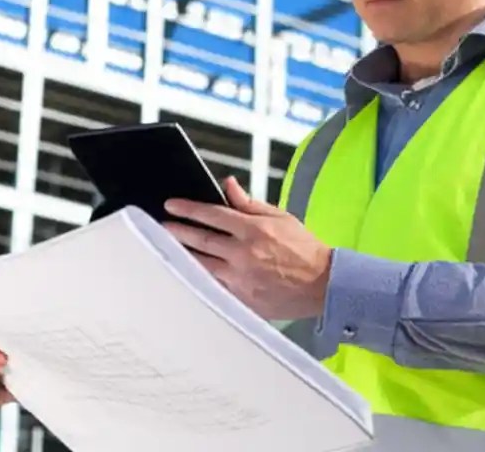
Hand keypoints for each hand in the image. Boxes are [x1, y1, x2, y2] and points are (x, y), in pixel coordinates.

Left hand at [162, 176, 332, 319]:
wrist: (323, 285)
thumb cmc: (303, 248)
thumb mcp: (280, 217)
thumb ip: (249, 203)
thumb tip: (228, 185)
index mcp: (253, 230)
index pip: (212, 214)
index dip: (188, 208)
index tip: (171, 205)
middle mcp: (243, 254)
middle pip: (201, 240)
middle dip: (177, 231)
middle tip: (160, 225)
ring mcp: (240, 279)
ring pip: (201, 265)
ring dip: (182, 255)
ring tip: (166, 247)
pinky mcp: (241, 300)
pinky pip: (213, 286)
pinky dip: (199, 278)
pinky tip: (186, 273)